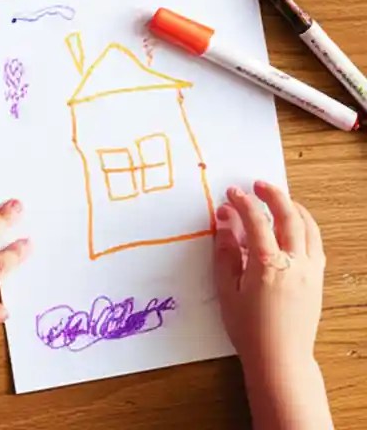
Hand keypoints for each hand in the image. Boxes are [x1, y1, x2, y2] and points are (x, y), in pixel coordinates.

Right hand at [214, 181, 324, 372]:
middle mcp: (295, 263)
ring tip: (280, 200)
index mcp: (269, 264)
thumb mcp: (228, 290)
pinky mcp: (318, 279)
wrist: (280, 357)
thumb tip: (224, 224)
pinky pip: (316, 244)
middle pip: (288, 217)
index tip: (231, 193)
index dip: (243, 203)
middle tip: (259, 185)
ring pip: (308, 227)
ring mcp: (311, 270)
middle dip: (273, 196)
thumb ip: (226, 253)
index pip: (256, 222)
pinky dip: (305, 227)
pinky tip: (294, 227)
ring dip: (294, 208)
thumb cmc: (249, 328)